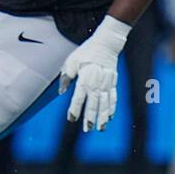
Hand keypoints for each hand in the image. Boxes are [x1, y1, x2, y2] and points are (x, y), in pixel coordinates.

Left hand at [58, 16, 129, 131]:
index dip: (75, 108)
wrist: (107, 44)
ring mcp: (107, 84)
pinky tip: (110, 117)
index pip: (79, 97)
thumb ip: (66, 78)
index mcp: (85, 78)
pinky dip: (112, 108)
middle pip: (94, 103)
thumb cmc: (86, 52)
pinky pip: (113, 98)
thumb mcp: (71, 62)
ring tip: (100, 128)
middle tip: (87, 129)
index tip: (71, 118)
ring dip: (102, 117)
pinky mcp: (113, 83)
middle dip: (91, 117)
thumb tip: (61, 92)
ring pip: (105, 103)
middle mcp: (97, 83)